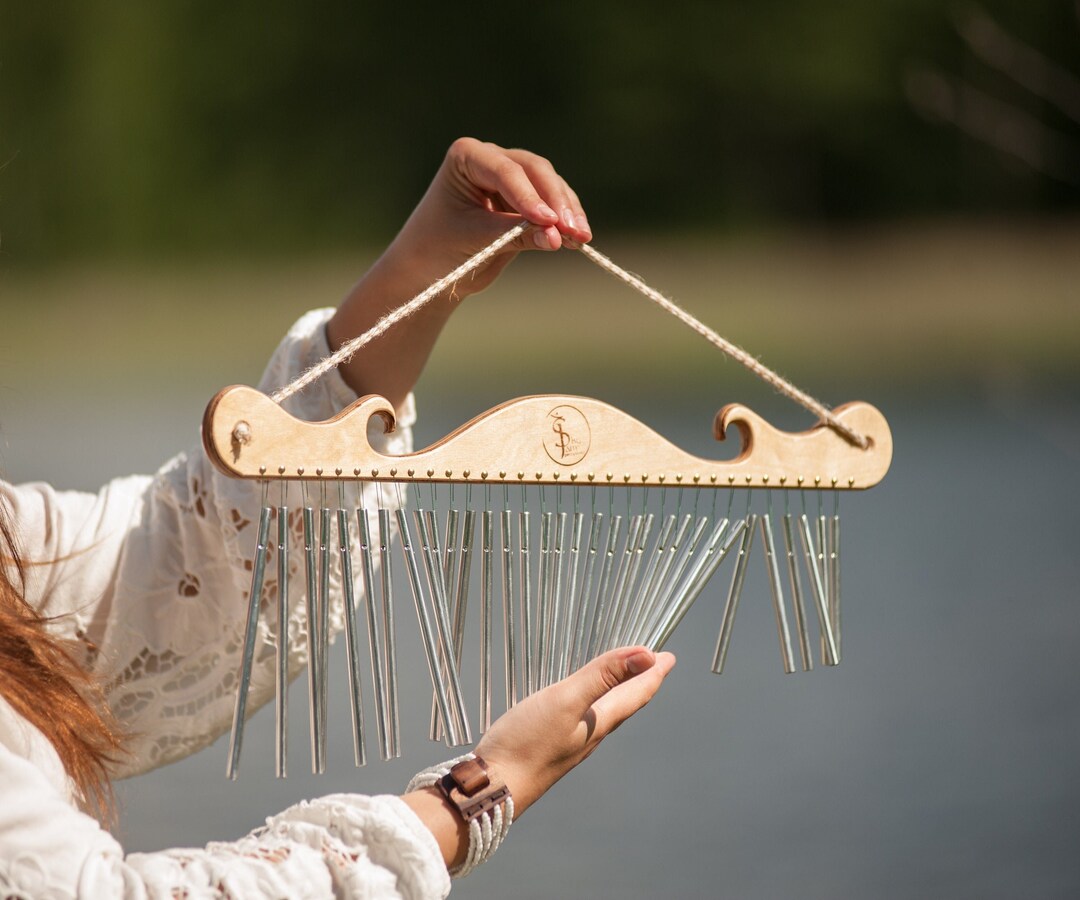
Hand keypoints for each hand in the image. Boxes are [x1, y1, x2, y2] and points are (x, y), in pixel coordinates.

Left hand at [327, 138, 592, 406]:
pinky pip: (553, 205)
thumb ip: (513, 235)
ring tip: (580, 239)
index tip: (547, 220)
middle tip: (571, 230)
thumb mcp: (474, 241)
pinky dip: (565, 222)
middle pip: (535, 171)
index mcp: (466, 157)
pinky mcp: (526, 200)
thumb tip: (556, 238)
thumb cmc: (438, 249)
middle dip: (555, 202)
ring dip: (567, 212)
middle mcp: (491, 159)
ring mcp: (511, 177)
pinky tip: (577, 241)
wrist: (429, 270)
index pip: (505, 171)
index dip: (528, 196)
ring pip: (550, 186)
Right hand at [403, 647, 674, 868]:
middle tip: (652, 665)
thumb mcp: (566, 701)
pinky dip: (591, 702)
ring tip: (623, 680)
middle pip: (623, 704)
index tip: (668, 658)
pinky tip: (577, 704)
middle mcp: (589, 735)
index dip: (653, 674)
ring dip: (618, 692)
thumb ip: (602, 676)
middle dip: (640, 682)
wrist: (492, 788)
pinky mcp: (549, 746)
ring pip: (604, 713)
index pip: (635, 694)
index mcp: (598, 722)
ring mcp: (569, 743)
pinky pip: (581, 719)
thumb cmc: (527, 745)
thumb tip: (646, 656)